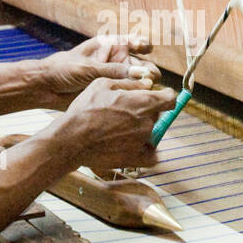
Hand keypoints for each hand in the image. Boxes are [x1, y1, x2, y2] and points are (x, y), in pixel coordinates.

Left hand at [33, 34, 161, 110]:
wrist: (46, 87)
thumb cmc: (63, 69)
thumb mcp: (88, 68)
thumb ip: (113, 71)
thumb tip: (140, 73)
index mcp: (109, 45)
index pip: (132, 41)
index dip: (142, 44)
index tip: (145, 48)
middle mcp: (115, 60)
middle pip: (141, 64)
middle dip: (148, 70)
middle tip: (150, 77)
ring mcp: (115, 77)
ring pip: (138, 80)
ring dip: (145, 84)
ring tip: (147, 89)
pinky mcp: (112, 92)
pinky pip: (129, 94)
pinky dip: (136, 96)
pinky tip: (141, 100)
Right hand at [51, 77, 175, 172]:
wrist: (72, 139)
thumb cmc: (85, 109)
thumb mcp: (103, 85)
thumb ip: (129, 83)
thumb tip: (146, 83)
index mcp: (142, 102)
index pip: (170, 98)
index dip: (165, 97)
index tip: (158, 98)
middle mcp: (147, 122)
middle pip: (157, 115)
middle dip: (145, 112)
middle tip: (123, 113)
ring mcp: (142, 142)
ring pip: (149, 133)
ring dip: (139, 131)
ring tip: (117, 130)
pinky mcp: (136, 158)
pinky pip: (150, 155)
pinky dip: (144, 151)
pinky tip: (130, 146)